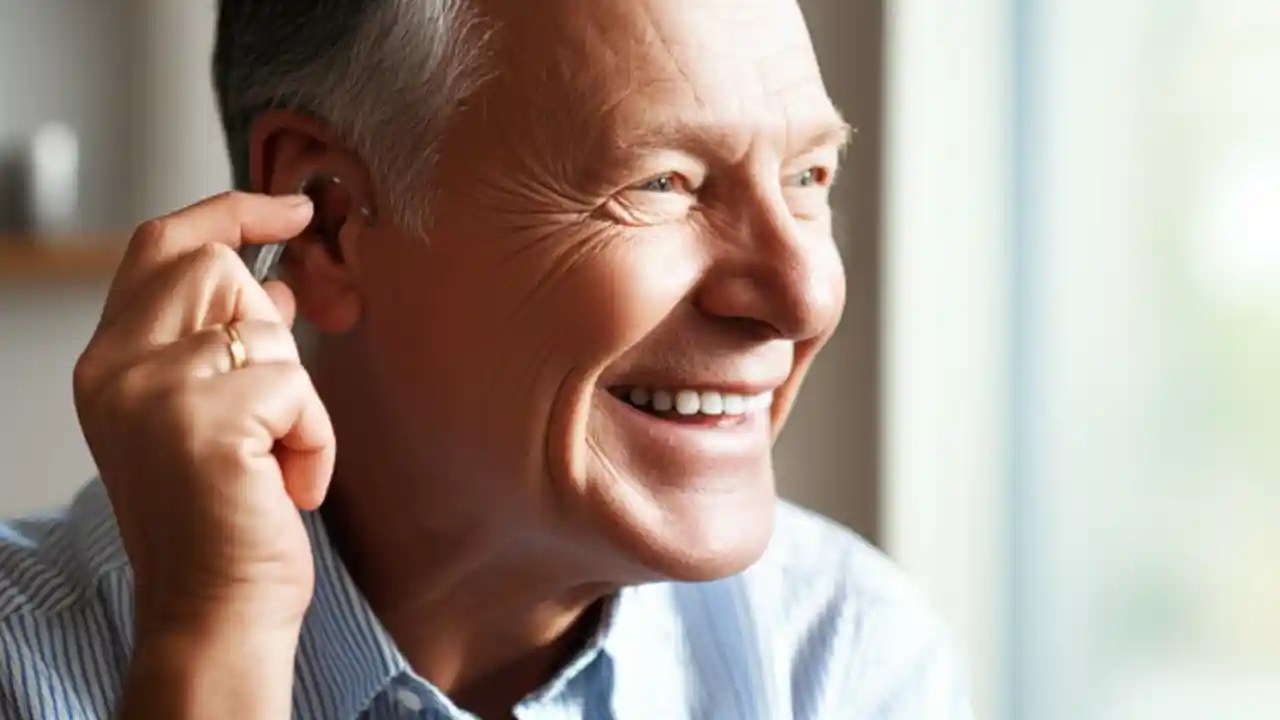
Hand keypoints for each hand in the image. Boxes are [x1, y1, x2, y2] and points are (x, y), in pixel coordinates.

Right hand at [73, 191, 333, 635]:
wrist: (214, 610)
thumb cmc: (225, 517)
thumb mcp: (212, 416)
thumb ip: (224, 345)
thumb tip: (273, 286)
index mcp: (110, 362)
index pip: (162, 245)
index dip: (230, 212)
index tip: (292, 206)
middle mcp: (114, 368)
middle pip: (217, 268)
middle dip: (271, 332)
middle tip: (271, 410)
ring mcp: (151, 392)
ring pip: (268, 329)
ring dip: (298, 402)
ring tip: (274, 463)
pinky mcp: (201, 422)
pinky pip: (297, 389)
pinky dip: (314, 439)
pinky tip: (288, 486)